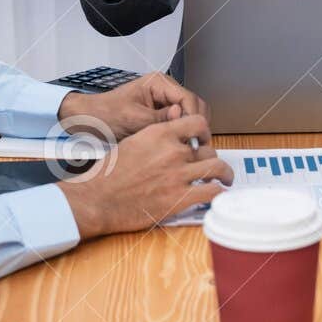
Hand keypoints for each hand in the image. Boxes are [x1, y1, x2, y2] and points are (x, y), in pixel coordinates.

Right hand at [58, 115, 233, 237]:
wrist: (97, 198)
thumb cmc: (108, 174)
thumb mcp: (132, 142)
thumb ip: (156, 137)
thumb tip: (173, 135)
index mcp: (159, 134)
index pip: (197, 123)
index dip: (204, 133)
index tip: (203, 141)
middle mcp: (172, 151)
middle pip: (208, 149)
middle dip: (210, 158)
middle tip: (211, 166)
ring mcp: (177, 174)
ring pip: (217, 168)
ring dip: (224, 174)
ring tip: (225, 179)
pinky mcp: (179, 198)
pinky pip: (212, 191)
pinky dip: (218, 192)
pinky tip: (216, 194)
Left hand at [60, 71, 207, 140]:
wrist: (88, 120)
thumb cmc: (105, 114)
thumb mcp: (132, 118)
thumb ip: (158, 118)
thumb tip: (180, 116)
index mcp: (158, 83)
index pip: (188, 99)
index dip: (194, 119)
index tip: (193, 138)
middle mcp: (165, 90)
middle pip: (195, 106)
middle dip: (196, 124)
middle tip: (194, 145)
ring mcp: (165, 103)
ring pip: (191, 115)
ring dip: (191, 129)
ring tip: (187, 147)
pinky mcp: (162, 115)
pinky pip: (180, 123)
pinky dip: (183, 133)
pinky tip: (179, 146)